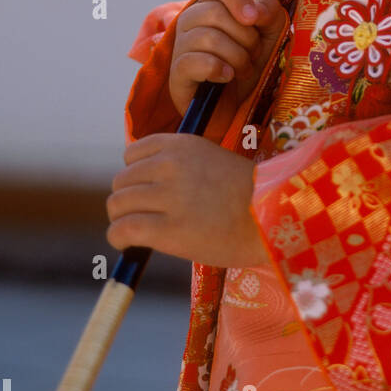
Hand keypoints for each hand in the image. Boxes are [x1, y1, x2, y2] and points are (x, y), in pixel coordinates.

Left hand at [106, 133, 271, 268]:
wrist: (273, 219)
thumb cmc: (249, 195)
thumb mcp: (211, 161)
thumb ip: (180, 166)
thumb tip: (146, 186)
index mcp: (182, 145)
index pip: (132, 153)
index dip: (134, 175)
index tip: (145, 191)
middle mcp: (170, 165)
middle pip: (121, 181)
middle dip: (127, 200)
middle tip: (142, 217)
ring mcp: (168, 197)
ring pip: (118, 204)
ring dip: (122, 220)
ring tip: (136, 232)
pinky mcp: (168, 229)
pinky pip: (123, 230)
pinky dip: (119, 239)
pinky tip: (130, 245)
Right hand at [169, 0, 289, 116]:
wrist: (237, 105)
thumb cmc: (250, 63)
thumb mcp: (270, 34)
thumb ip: (269, 12)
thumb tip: (255, 10)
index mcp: (214, 2)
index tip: (253, 18)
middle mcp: (192, 17)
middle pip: (216, 12)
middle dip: (245, 37)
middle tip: (253, 54)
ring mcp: (180, 44)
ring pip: (208, 37)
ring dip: (237, 57)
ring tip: (242, 69)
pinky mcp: (176, 71)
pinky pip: (195, 61)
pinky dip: (219, 70)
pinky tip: (226, 77)